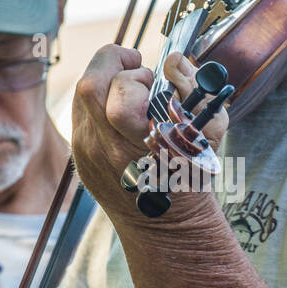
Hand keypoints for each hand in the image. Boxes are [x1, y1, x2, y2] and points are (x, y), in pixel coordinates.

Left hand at [71, 44, 229, 215]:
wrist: (166, 227)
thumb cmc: (191, 176)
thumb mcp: (207, 133)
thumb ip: (195, 89)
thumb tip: (174, 60)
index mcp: (139, 143)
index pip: (120, 89)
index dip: (135, 71)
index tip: (149, 71)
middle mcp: (105, 149)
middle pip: (89, 87)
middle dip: (111, 65)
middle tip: (134, 67)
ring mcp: (86, 157)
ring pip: (80, 99)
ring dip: (103, 82)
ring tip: (127, 88)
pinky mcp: (79, 161)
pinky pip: (80, 117)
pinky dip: (98, 104)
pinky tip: (119, 112)